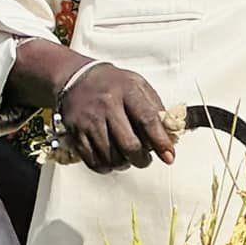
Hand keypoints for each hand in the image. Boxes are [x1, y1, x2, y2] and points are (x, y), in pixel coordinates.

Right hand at [56, 60, 176, 170]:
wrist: (76, 77)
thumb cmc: (113, 84)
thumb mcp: (137, 84)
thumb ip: (155, 107)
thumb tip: (169, 134)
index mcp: (126, 91)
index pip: (148, 120)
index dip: (161, 142)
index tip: (169, 157)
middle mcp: (106, 106)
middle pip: (129, 145)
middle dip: (142, 160)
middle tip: (145, 159)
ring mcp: (89, 121)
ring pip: (111, 157)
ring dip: (124, 164)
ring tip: (127, 158)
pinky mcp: (76, 133)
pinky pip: (93, 161)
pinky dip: (106, 167)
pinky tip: (111, 160)